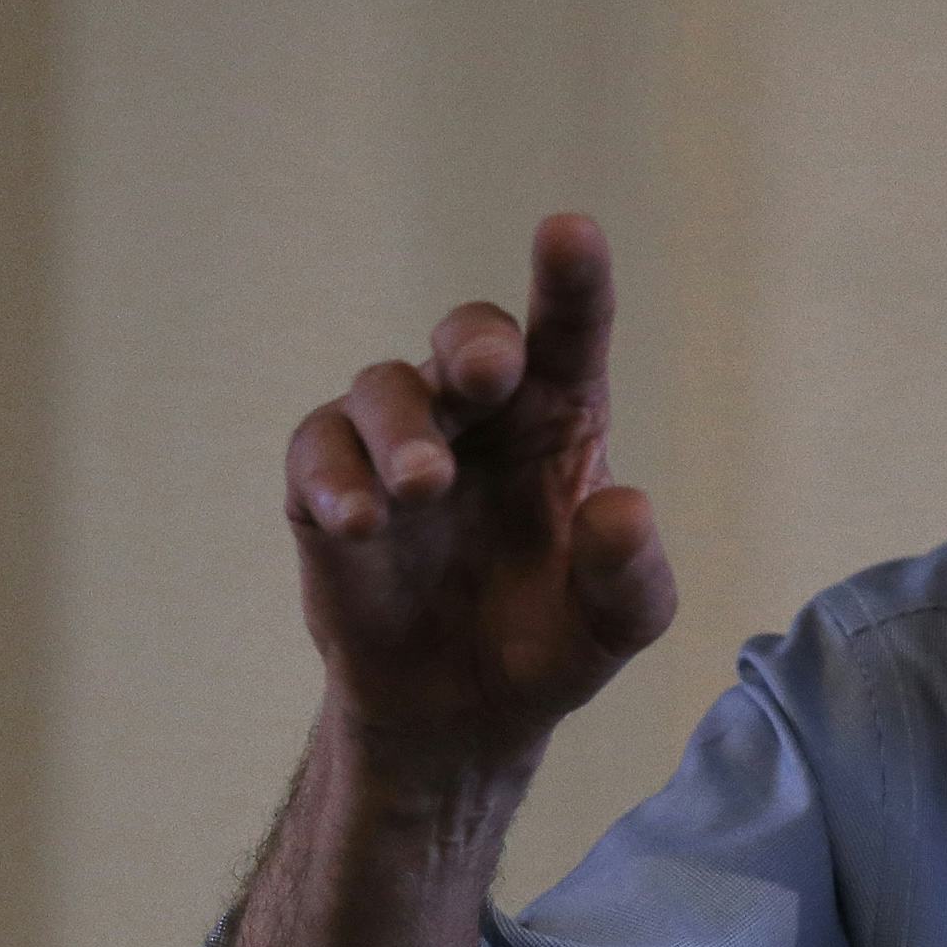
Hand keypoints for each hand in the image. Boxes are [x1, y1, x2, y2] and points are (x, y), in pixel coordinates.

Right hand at [284, 213, 674, 790]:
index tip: (569, 230)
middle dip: (474, 342)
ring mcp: (399, 445)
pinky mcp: (327, 492)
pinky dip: (334, 477)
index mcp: (562, 421)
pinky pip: (315, 452)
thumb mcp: (617, 623)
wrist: (463, 716)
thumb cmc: (554, 640)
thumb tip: (622, 508)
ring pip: (385, 388)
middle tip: (489, 371)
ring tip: (424, 487)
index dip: (571, 280)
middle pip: (470, 337)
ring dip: (402, 428)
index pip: (570, 336)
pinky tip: (361, 520)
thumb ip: (631, 573)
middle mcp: (481, 416)